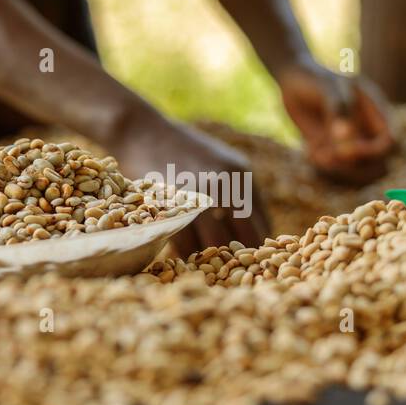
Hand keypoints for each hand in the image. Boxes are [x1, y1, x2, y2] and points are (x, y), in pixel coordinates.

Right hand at [114, 116, 271, 258]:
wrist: (142, 132)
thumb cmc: (181, 149)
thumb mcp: (223, 162)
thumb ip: (241, 191)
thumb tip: (258, 228)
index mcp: (243, 177)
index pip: (262, 226)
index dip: (256, 247)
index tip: (249, 261)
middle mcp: (228, 186)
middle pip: (244, 240)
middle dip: (239, 259)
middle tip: (231, 272)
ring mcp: (201, 197)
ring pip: (216, 246)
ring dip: (212, 260)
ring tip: (208, 269)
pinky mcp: (176, 207)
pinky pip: (189, 245)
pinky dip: (189, 256)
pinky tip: (187, 258)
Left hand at [277, 62, 394, 184]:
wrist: (293, 79)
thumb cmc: (315, 77)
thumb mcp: (328, 88)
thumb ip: (338, 110)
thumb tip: (344, 139)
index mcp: (375, 113)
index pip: (389, 142)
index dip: (372, 151)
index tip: (347, 149)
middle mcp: (366, 130)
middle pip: (376, 163)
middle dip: (355, 167)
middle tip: (332, 156)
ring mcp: (350, 141)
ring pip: (356, 170)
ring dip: (338, 169)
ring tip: (318, 154)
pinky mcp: (332, 148)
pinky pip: (334, 167)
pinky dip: (323, 165)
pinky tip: (310, 150)